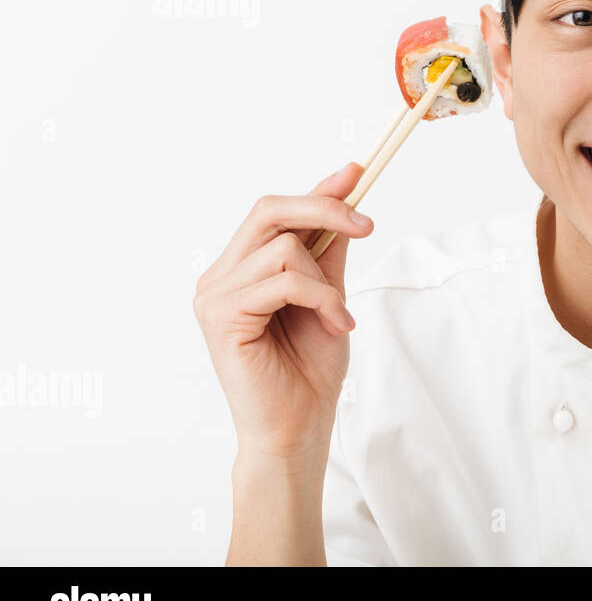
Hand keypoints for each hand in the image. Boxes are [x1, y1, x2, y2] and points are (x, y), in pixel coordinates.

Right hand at [193, 163, 373, 463]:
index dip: (316, 190)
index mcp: (240, 269)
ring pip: (283, 248)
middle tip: (367, 226)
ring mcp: (214, 296)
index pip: (273, 211)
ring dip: (326, 281)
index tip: (357, 172)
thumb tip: (346, 195)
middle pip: (268, 210)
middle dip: (323, 208)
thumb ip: (328, 250)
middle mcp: (219, 277)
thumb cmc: (309, 370)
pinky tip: (334, 324)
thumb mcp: (328, 296)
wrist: (298, 428)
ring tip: (338, 316)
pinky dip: (320, 299)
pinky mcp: (222, 317)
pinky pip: (283, 282)